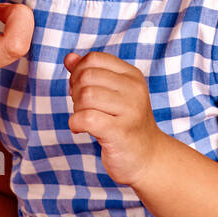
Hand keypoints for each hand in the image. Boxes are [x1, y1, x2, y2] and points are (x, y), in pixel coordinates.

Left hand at [65, 51, 163, 187]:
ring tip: (84, 119)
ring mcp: (130, 111)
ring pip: (85, 96)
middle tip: (81, 107)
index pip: (94, 58)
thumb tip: (69, 58)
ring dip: (76, 109)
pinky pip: (85, 118)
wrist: (148, 158)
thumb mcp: (111, 94)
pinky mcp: (120, 132)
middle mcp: (135, 90)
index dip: (78, 71)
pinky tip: (80, 129)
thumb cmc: (124, 123)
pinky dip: (75, 123)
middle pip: (87, 76)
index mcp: (132, 76)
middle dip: (75, 91)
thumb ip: (89, 73)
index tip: (79, 89)